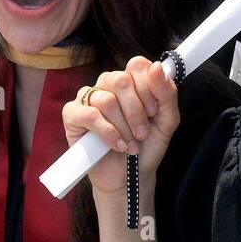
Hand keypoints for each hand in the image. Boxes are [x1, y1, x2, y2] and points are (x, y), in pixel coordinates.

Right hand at [62, 57, 179, 196]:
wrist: (130, 176)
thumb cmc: (147, 146)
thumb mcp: (167, 120)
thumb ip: (167, 93)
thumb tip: (156, 66)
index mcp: (131, 80)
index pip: (137, 65)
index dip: (147, 87)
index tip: (154, 111)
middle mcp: (108, 84)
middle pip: (121, 80)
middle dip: (136, 111)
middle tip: (142, 133)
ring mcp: (89, 97)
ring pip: (106, 99)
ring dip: (123, 127)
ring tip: (130, 144)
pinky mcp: (73, 114)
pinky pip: (89, 114)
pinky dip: (107, 132)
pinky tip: (116, 145)